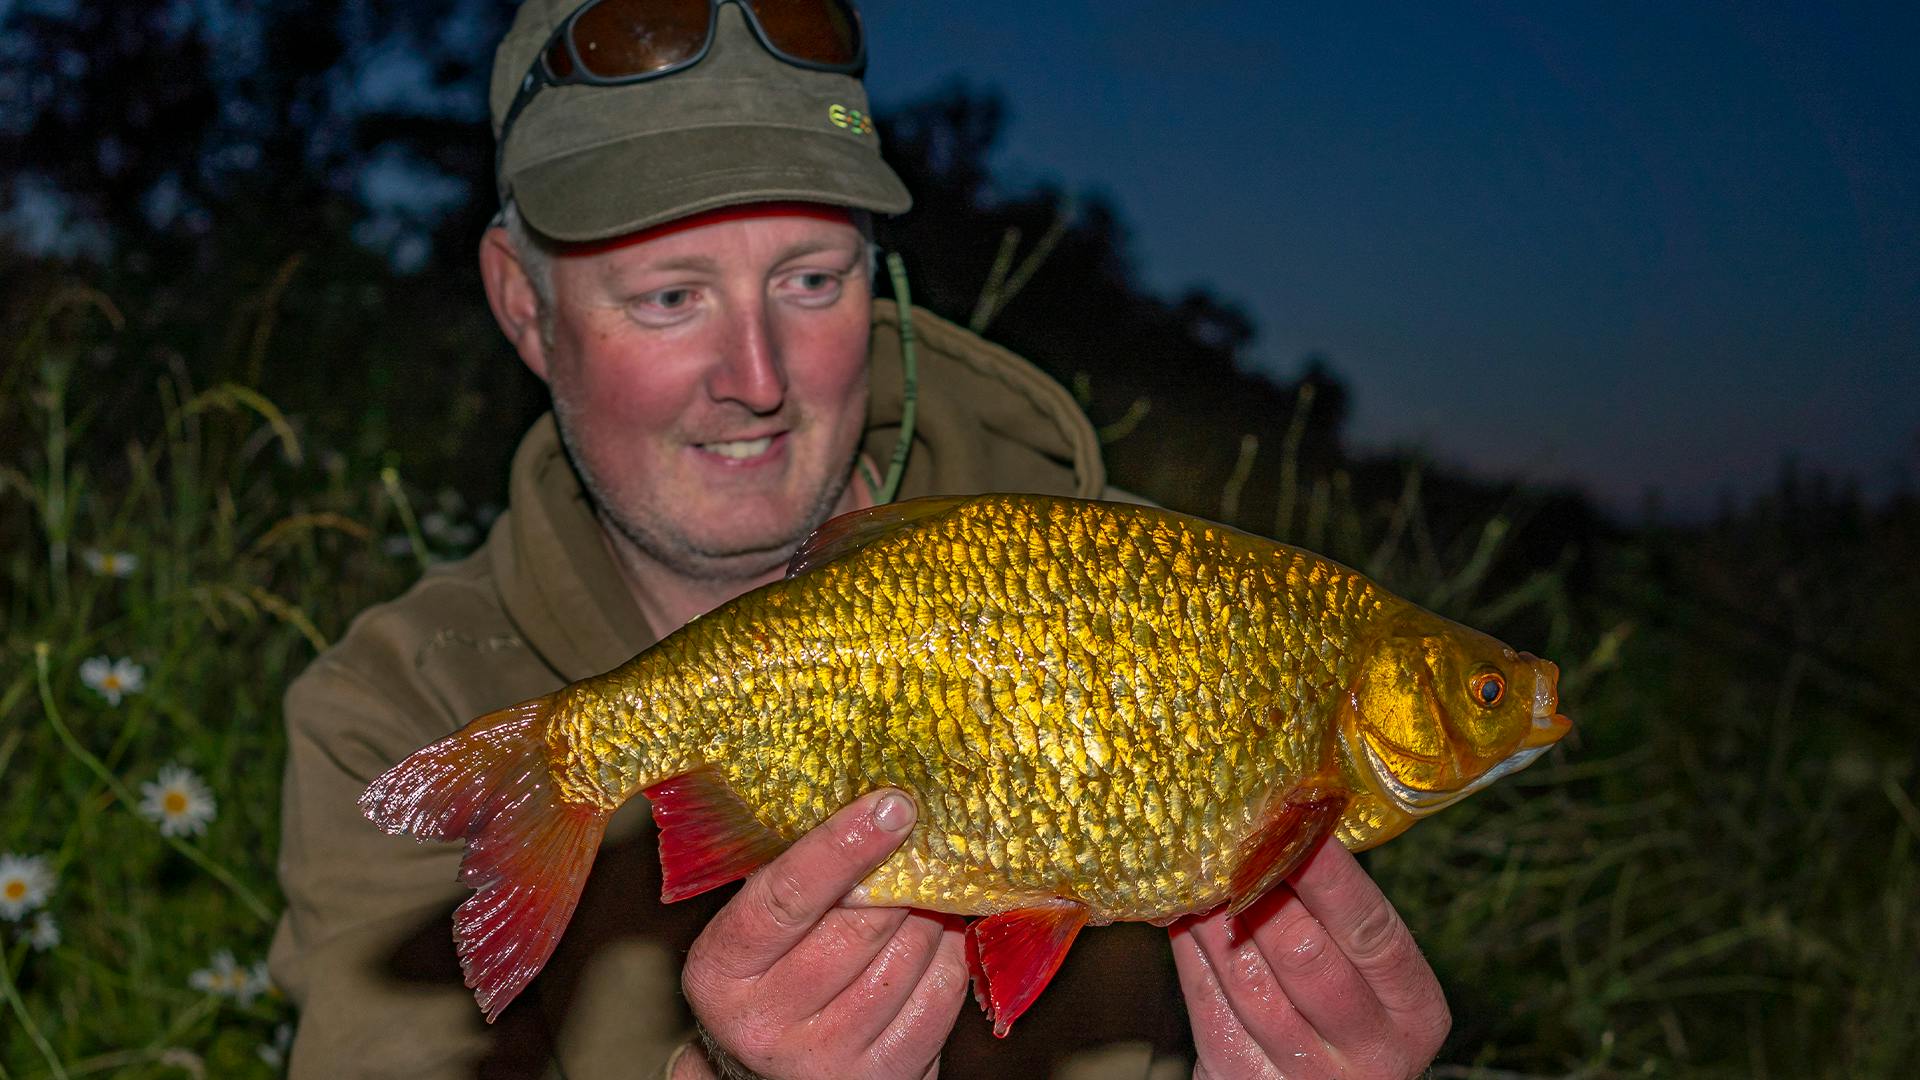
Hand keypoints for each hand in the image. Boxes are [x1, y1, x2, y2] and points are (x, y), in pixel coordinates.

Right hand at [678, 789, 969, 1079]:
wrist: (777, 1074)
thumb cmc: (774, 973)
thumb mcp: (756, 928)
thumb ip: (795, 875)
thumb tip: (872, 803)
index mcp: (720, 972)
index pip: (786, 897)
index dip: (843, 845)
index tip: (893, 804)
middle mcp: (765, 1024)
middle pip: (860, 925)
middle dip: (902, 875)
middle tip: (923, 841)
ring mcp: (826, 1060)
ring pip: (909, 957)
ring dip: (930, 913)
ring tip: (926, 891)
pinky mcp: (883, 1078)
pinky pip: (940, 995)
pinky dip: (950, 954)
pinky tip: (939, 936)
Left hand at [1169, 840, 1449, 1079]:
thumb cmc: (1341, 1019)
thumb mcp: (1364, 980)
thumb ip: (1336, 924)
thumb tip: (1282, 834)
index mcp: (1413, 1011)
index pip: (1371, 930)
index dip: (1331, 874)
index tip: (1296, 818)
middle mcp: (1370, 1052)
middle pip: (1304, 952)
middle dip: (1260, 887)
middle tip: (1232, 837)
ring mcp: (1305, 1077)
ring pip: (1246, 976)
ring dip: (1214, 914)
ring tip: (1199, 868)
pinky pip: (1207, 1002)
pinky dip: (1190, 950)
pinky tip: (1182, 914)